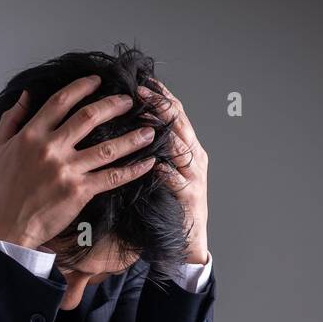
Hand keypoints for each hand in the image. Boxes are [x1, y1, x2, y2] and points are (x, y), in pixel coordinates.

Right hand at [0, 75, 156, 250]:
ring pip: (108, 147)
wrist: (7, 227)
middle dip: (113, 105)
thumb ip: (11, 119)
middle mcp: (51, 149)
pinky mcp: (79, 191)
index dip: (81, 87)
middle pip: (89, 117)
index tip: (96, 81)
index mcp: (31, 135)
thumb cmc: (1, 191)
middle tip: (128, 101)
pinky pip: (112, 177)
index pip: (60, 101)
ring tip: (149, 130)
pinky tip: (148, 163)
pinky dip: (133, 170)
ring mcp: (67, 170)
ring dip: (132, 137)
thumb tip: (26, 95)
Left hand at [141, 81, 208, 263]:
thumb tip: (127, 128)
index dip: (160, 96)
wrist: (186, 241)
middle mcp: (195, 157)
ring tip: (145, 119)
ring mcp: (195, 176)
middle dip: (160, 105)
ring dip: (164, 132)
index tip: (142, 80)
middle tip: (139, 90)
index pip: (174, 114)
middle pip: (179, 124)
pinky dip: (166, 172)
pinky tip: (154, 165)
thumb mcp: (159, 172)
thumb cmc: (168, 205)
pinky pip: (177, 182)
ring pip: (182, 148)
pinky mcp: (191, 197)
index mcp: (187, 148)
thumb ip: (151, 151)